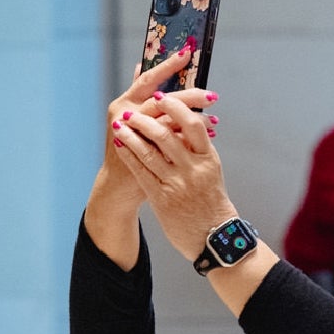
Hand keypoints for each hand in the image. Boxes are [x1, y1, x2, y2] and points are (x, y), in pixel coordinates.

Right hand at [82, 50, 200, 267]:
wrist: (122, 186)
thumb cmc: (132, 147)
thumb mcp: (133, 117)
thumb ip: (139, 92)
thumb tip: (140, 64)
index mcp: (126, 102)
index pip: (148, 78)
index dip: (167, 66)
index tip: (187, 53)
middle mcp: (126, 115)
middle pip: (162, 100)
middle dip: (189, 96)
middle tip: (212, 95)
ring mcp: (134, 136)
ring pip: (169, 122)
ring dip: (194, 119)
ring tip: (215, 119)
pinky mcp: (145, 155)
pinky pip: (173, 143)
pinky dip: (191, 138)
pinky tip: (209, 135)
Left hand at [114, 78, 229, 262]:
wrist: (213, 237)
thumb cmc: (212, 201)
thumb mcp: (211, 171)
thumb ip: (199, 148)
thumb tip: (185, 120)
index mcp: (208, 159)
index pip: (193, 124)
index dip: (175, 107)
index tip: (161, 96)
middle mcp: (193, 170)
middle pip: (166, 134)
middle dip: (145, 118)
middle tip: (132, 109)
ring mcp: (176, 184)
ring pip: (149, 151)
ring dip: (131, 133)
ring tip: (120, 122)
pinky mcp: (162, 199)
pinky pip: (141, 171)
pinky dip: (129, 154)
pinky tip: (120, 143)